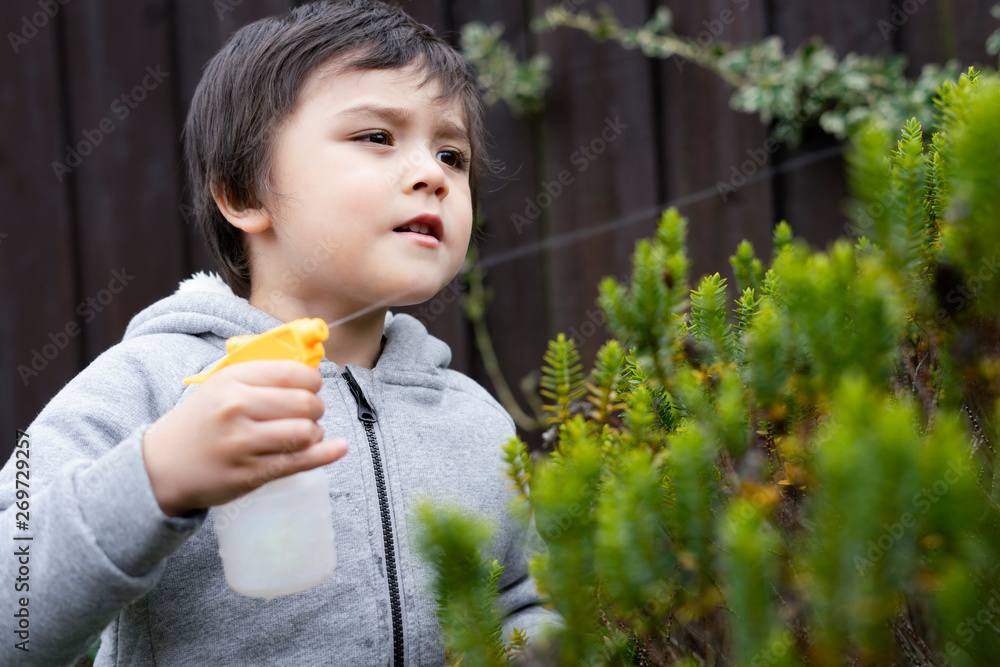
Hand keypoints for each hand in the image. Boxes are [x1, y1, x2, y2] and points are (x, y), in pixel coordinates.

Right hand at [142, 360, 347, 516]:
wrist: (160, 466)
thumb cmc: (200, 422)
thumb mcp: (220, 386)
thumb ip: (260, 375)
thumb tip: (309, 368)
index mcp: (231, 380)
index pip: (292, 372)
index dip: (313, 379)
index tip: (311, 386)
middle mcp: (236, 408)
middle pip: (304, 402)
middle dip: (316, 407)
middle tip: (308, 412)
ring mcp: (242, 443)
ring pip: (305, 432)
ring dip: (314, 432)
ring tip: (304, 433)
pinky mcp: (249, 474)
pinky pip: (299, 462)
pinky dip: (326, 454)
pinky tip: (338, 447)